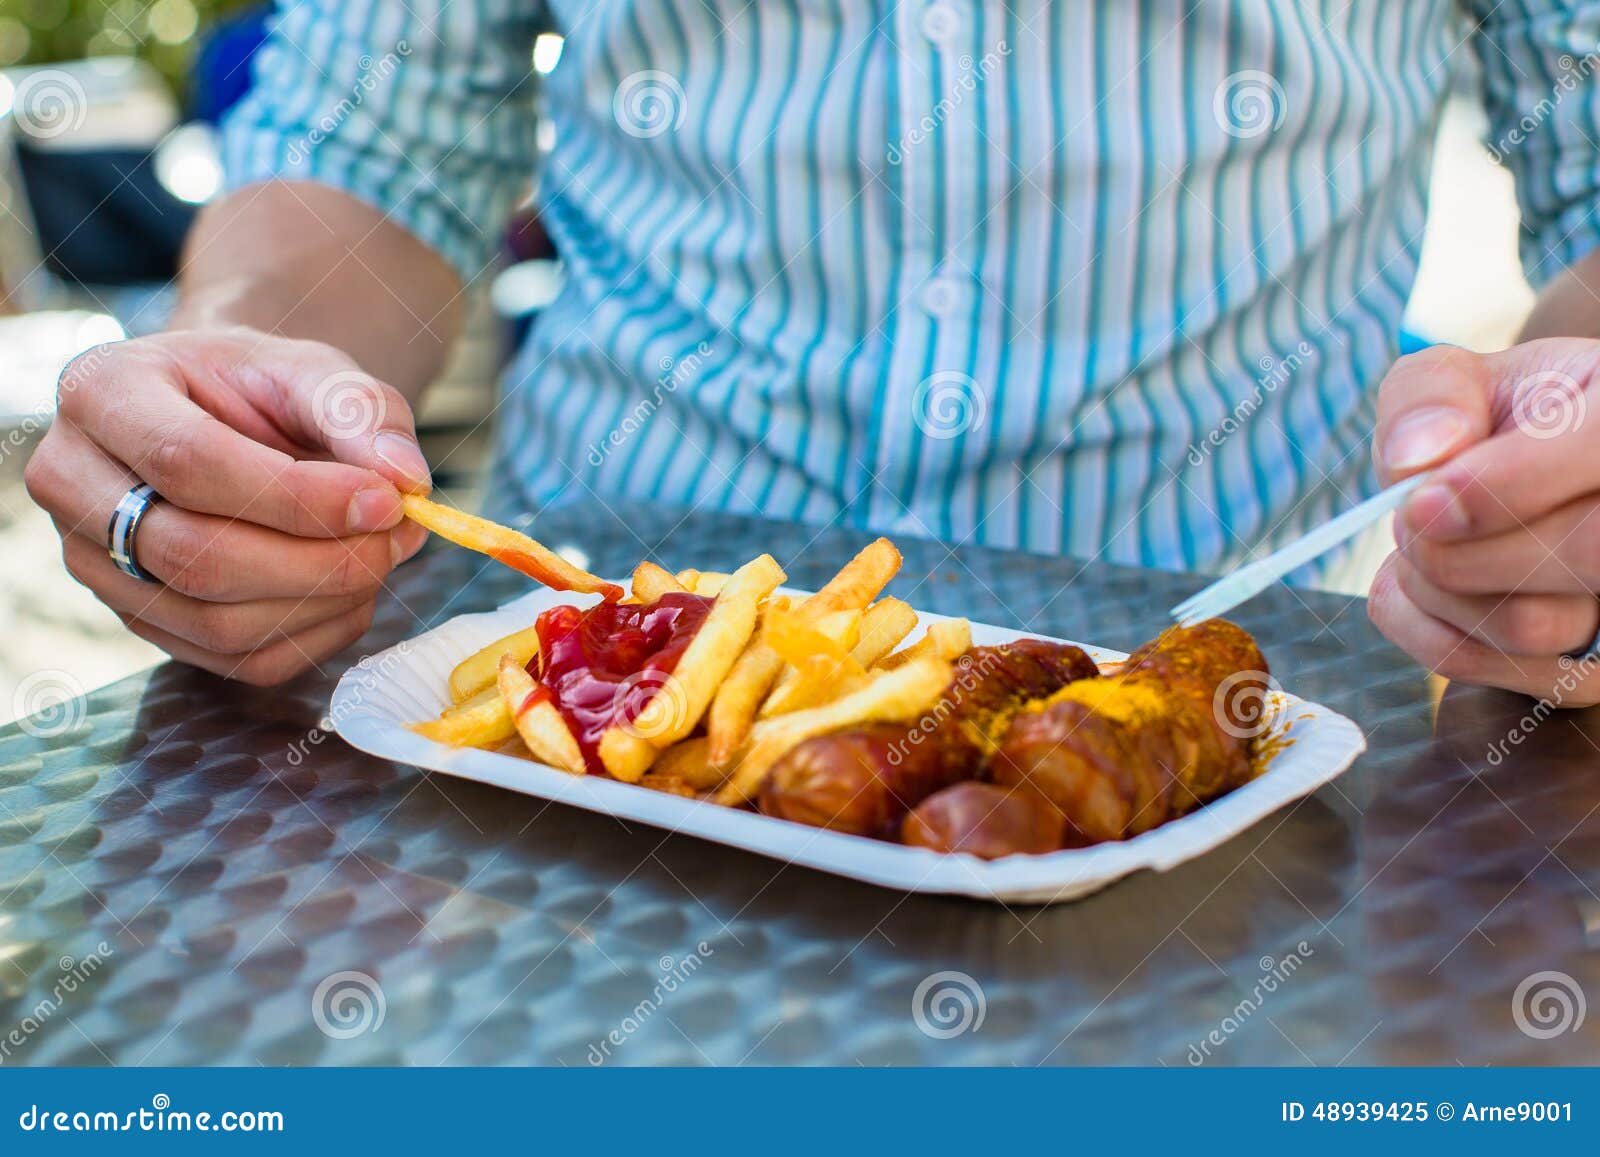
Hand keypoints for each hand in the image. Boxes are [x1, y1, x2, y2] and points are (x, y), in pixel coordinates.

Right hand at [25, 326, 430, 684]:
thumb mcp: (312, 369)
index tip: (385, 501)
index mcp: (103, 394)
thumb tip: (404, 480)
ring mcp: (97, 564)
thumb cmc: (259, 387)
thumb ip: (361, 411)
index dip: (298, 497)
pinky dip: (317, 634)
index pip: (188, 462)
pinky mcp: (143, 620)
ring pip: (218, 622)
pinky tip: (353, 589)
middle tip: (398, 535)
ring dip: (326, 601)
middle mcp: (73, 484)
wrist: (222, 414)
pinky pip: (237, 660)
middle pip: (197, 556)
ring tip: (384, 553)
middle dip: (321, 560)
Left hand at [1367, 341, 1599, 704]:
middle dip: (1455, 546)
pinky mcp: (1590, 667)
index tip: (1419, 499)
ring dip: (1437, 591)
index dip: (1497, 490)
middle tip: (1410, 518)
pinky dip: (1428, 632)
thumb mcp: (1461, 380)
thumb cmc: (1491, 427)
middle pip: (1579, 554)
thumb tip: (1418, 460)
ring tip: (1424, 545)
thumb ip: (1430, 396)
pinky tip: (1418, 590)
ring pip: (1534, 626)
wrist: (1513, 484)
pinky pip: (1500, 672)